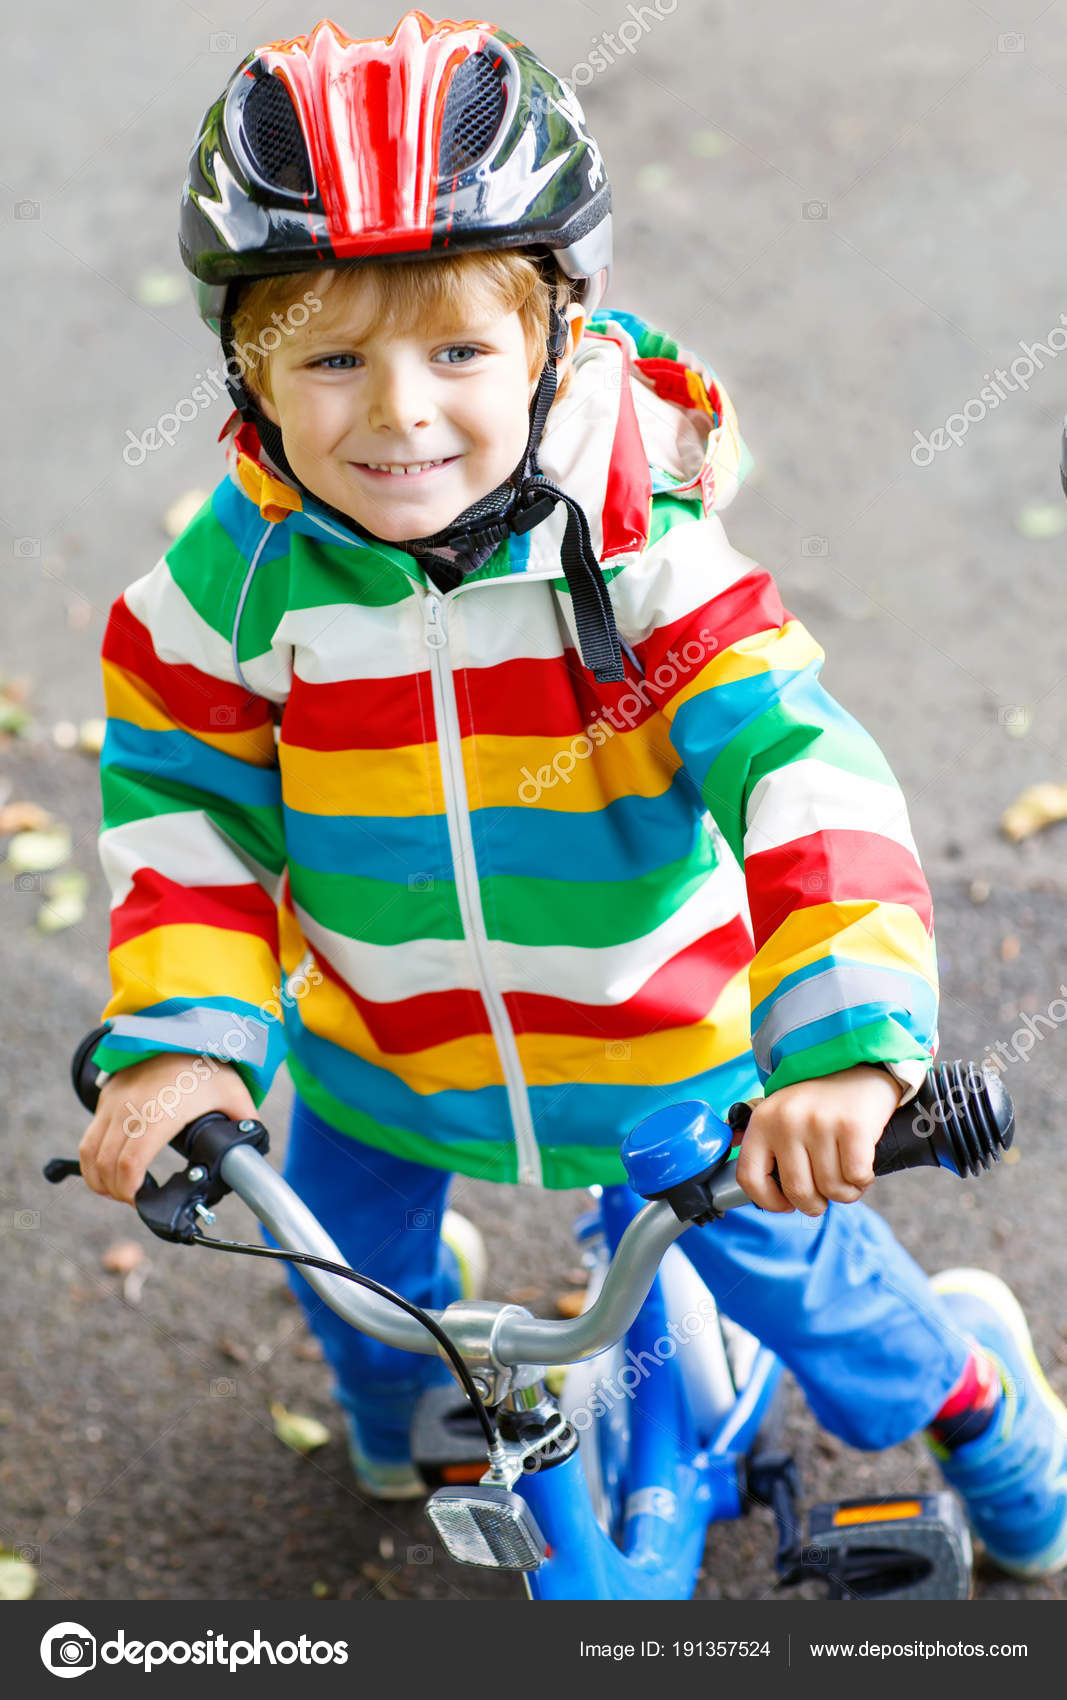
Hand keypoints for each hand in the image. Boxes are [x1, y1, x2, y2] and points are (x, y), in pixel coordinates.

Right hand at [78, 1053, 256, 1204]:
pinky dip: (92, 1160)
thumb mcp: (232, 1093)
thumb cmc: (207, 1062)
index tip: (141, 1200)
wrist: (180, 1026)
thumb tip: (255, 1150)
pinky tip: (107, 1171)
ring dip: (98, 1178)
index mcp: (161, 1113)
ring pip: (91, 1152)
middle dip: (116, 1191)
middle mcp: (130, 1108)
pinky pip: (89, 1137)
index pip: (131, 1163)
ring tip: (117, 1190)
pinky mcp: (106, 1097)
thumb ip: (245, 1124)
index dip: (130, 1190)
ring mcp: (114, 1102)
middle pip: (107, 1164)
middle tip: (134, 1199)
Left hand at [734, 1064, 902, 1215]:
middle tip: (824, 1194)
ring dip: (843, 1192)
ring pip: (830, 1189)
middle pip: (797, 1191)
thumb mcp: (780, 1113)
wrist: (856, 1063)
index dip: (769, 1202)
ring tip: (845, 1175)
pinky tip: (861, 1166)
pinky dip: (862, 1181)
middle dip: (814, 1204)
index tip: (786, 1204)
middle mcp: (786, 1121)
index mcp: (763, 1121)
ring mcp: (819, 1123)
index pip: (749, 1178)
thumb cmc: (817, 1101)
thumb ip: (764, 1145)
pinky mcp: (852, 1126)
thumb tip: (749, 1188)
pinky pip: (856, 1177)